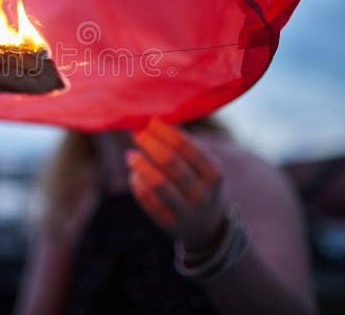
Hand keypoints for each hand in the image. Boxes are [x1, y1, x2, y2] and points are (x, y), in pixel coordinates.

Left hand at [126, 118, 225, 250]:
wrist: (205, 226)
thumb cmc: (197, 183)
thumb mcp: (200, 166)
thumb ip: (181, 145)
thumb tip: (154, 118)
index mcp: (213, 173)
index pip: (186, 146)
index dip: (164, 131)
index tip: (149, 120)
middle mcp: (202, 194)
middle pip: (170, 162)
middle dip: (149, 144)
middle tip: (136, 133)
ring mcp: (186, 212)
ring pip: (158, 183)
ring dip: (140, 164)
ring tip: (131, 155)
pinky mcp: (168, 224)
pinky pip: (147, 200)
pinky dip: (137, 184)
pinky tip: (134, 175)